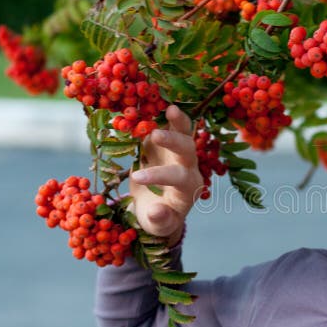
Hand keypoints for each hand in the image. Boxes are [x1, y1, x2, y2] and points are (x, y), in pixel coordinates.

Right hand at [129, 105, 202, 245]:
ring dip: (179, 121)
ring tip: (169, 109)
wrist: (157, 204)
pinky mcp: (168, 141)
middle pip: (188, 151)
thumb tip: (156, 211)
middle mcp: (188, 167)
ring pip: (185, 133)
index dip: (161, 176)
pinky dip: (162, 115)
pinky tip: (153, 101)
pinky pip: (169, 125)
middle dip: (174, 142)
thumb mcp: (158, 225)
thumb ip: (160, 220)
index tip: (137, 178)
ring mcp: (180, 151)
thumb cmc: (159, 218)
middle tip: (156, 136)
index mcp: (189, 189)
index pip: (180, 179)